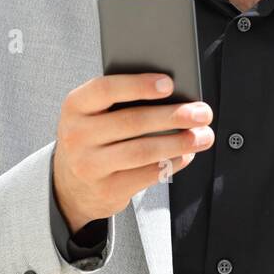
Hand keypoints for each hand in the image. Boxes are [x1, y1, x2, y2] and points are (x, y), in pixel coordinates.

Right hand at [53, 73, 212, 232]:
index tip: (170, 83)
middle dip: (173, 116)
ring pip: (142, 151)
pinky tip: (186, 155)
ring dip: (178, 142)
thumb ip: (121, 101)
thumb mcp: (94, 114)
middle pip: (132, 122)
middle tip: (201, 113)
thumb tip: (173, 95)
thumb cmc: (94, 137)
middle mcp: (77, 135)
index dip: (139, 85)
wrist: (71, 185)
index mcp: (75, 106)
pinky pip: (146, 175)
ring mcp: (89, 165)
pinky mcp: (106, 189)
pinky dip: (171, 164)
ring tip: (202, 136)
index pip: (106, 90)